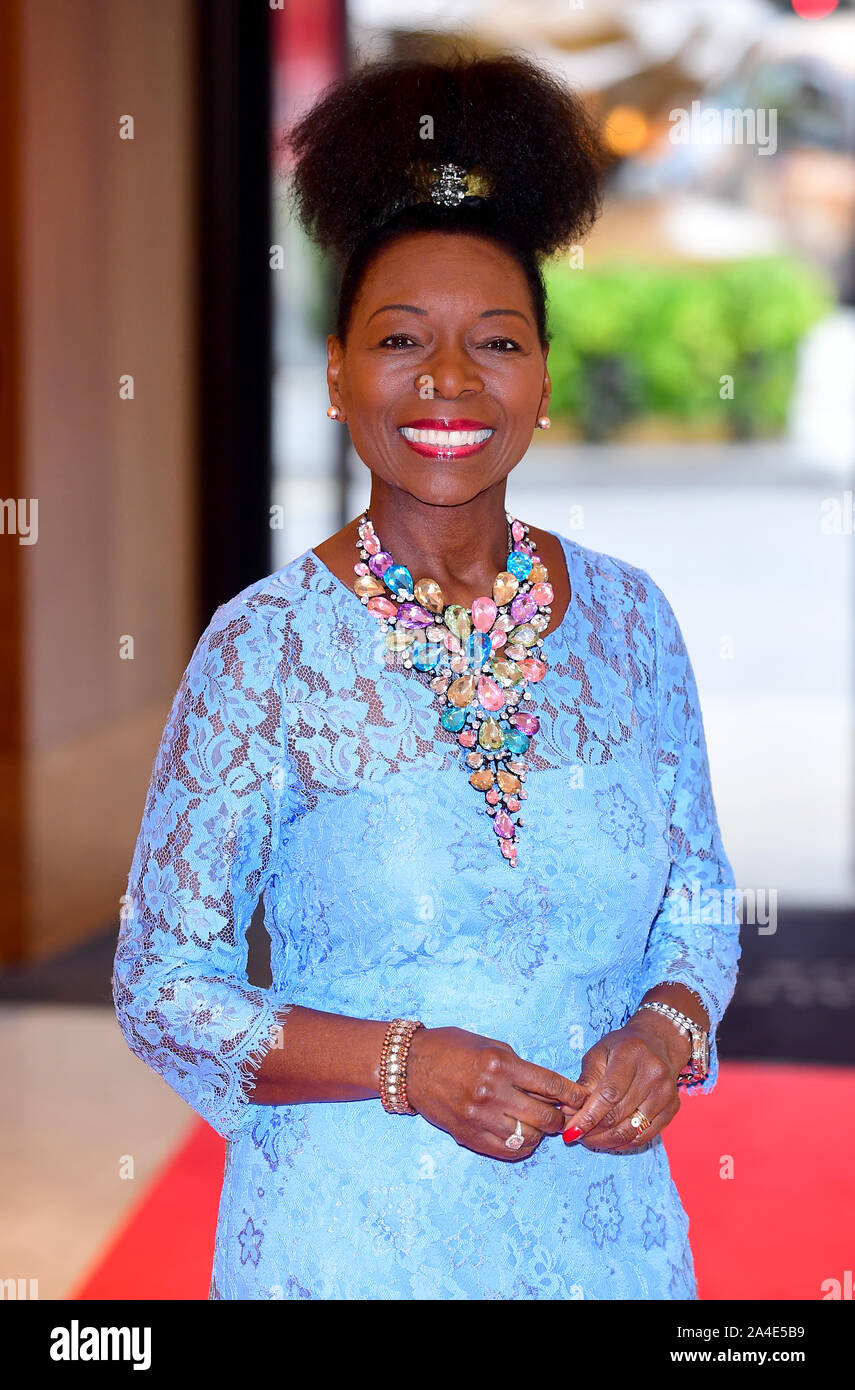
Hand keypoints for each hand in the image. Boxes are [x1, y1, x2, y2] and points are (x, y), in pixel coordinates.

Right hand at [405, 1026, 588, 1162]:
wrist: (411, 1066)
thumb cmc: (451, 1048)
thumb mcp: (490, 1045)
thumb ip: (519, 1066)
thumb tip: (548, 1088)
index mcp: (500, 1064)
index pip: (550, 1085)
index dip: (572, 1095)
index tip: (582, 1099)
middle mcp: (492, 1092)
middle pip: (545, 1116)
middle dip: (560, 1117)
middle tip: (561, 1114)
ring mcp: (480, 1117)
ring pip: (530, 1137)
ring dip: (540, 1132)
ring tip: (539, 1124)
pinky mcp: (468, 1135)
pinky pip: (507, 1150)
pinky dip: (522, 1146)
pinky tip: (523, 1137)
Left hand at [558, 1011, 691, 1152]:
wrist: (658, 1042)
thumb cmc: (622, 1048)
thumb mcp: (598, 1053)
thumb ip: (585, 1081)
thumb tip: (569, 1112)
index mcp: (631, 1054)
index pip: (608, 1094)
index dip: (588, 1116)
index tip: (570, 1130)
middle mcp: (653, 1073)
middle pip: (619, 1114)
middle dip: (593, 1131)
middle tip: (576, 1137)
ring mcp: (666, 1092)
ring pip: (631, 1130)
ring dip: (606, 1141)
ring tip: (590, 1140)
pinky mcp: (673, 1107)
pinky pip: (645, 1136)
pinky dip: (624, 1143)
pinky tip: (609, 1141)